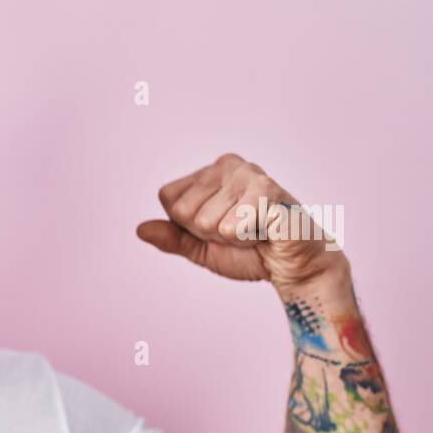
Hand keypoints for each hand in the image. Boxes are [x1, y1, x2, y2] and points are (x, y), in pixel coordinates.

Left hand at [136, 153, 346, 293]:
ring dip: (229, 237)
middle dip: (208, 233)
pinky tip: (265, 232)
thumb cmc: (251, 252)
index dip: (188, 225)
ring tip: (254, 231)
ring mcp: (249, 174)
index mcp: (210, 172)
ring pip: (205, 220)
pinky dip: (244, 239)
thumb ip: (172, 238)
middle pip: (183, 211)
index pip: (168, 199)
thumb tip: (140, 229)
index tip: (218, 228)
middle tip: (239, 232)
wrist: (293, 267)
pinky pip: (230, 226)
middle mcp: (228, 165)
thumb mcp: (201, 248)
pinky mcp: (268, 190)